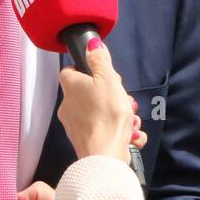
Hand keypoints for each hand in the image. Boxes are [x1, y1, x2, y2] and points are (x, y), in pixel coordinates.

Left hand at [57, 42, 147, 162]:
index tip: (105, 76)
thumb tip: (91, 44)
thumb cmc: (107, 114)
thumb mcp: (108, 79)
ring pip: (101, 112)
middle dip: (113, 96)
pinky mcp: (86, 141)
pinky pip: (104, 130)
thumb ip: (100, 60)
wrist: (105, 155)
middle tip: (125, 100)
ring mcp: (76, 125)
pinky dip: (120, 131)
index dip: (88, 70)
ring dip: (120, 114)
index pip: (71, 71)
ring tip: (131, 120)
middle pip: (91, 93)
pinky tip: (131, 135)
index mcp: (71, 88)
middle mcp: (68, 106)